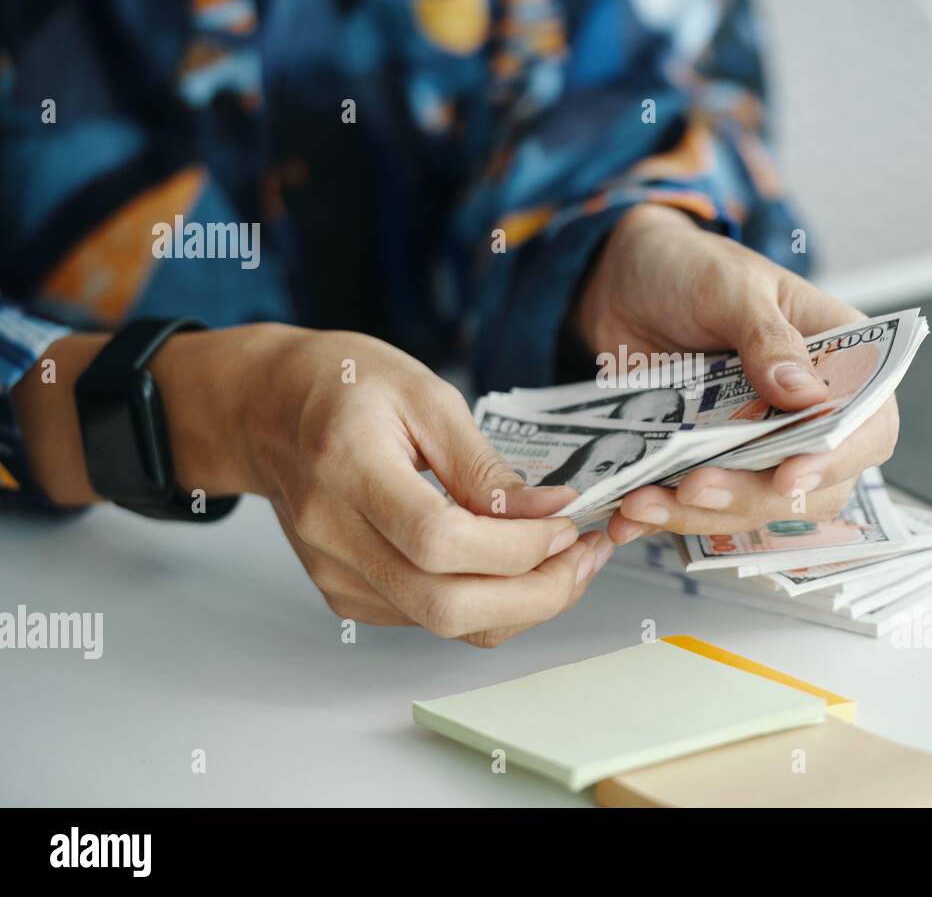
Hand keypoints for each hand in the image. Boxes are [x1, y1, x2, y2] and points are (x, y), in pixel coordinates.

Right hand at [17, 325, 611, 647]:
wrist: (265, 409)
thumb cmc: (342, 384)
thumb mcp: (424, 394)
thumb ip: (484, 464)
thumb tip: (552, 512)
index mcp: (348, 469)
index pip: (438, 541)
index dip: (516, 546)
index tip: (568, 523)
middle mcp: (334, 535)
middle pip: (445, 606)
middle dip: (536, 593)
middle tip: (587, 556)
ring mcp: (335, 574)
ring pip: (445, 626)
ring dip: (522, 605)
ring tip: (569, 561)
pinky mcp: (346, 594)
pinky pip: (430, 621)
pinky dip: (488, 604)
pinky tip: (518, 567)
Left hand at [575, 204, 898, 543]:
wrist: (624, 282)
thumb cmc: (692, 269)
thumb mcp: (729, 287)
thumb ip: (768, 337)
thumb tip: (805, 394)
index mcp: (838, 360)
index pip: (868, 425)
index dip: (838, 458)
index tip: (791, 475)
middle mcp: (806, 414)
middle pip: (810, 486)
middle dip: (750, 496)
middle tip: (695, 487)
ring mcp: (756, 446)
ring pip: (750, 507)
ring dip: (698, 515)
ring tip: (641, 503)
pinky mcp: (708, 465)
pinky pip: (697, 509)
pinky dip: (661, 519)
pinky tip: (628, 518)